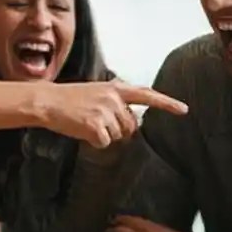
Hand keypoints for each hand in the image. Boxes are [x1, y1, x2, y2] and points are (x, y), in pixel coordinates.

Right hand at [40, 81, 187, 148]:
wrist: (47, 101)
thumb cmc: (70, 100)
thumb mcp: (96, 93)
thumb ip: (116, 103)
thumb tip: (130, 124)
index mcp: (116, 88)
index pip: (147, 95)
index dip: (166, 103)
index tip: (184, 109)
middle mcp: (114, 98)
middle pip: (130, 126)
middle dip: (118, 130)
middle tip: (95, 121)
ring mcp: (105, 111)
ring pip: (118, 137)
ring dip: (104, 136)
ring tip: (86, 122)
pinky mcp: (96, 126)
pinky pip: (105, 143)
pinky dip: (94, 142)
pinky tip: (82, 130)